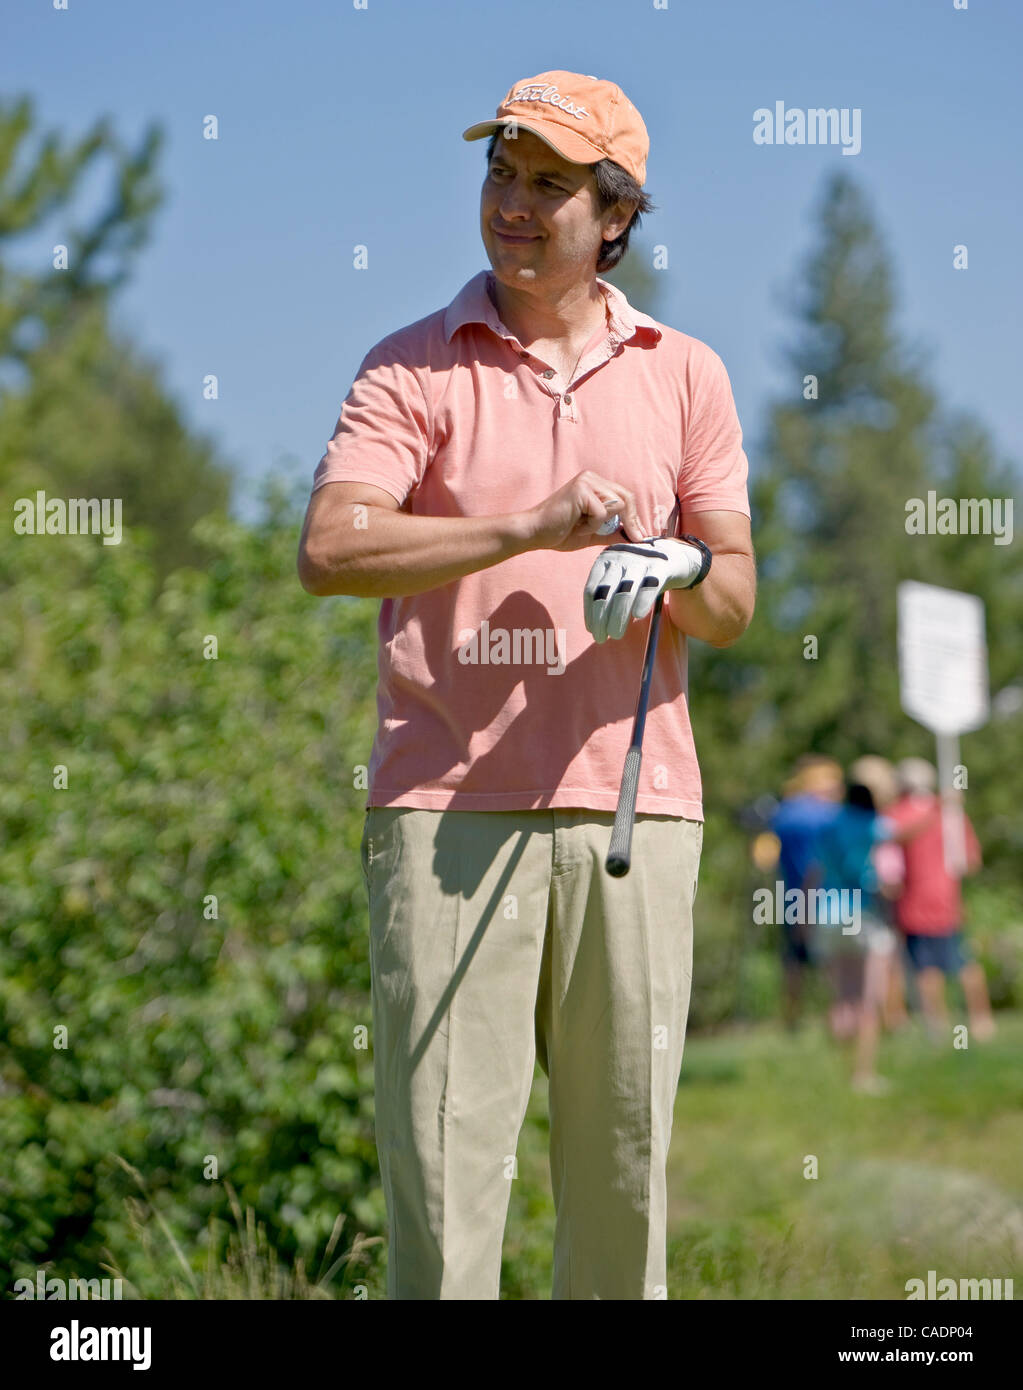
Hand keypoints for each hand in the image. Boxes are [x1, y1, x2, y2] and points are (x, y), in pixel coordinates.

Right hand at [522, 470, 644, 551]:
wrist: (535, 533)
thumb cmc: (559, 533)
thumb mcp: (593, 533)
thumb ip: (613, 531)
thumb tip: (637, 537)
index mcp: (595, 485)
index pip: (625, 497)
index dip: (634, 517)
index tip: (640, 535)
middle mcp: (592, 478)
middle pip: (627, 497)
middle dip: (632, 521)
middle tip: (637, 538)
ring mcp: (586, 481)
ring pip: (617, 504)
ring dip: (603, 523)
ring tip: (582, 526)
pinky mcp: (581, 489)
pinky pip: (602, 512)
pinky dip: (592, 525)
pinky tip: (575, 524)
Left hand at [583, 537, 703, 641]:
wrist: (672, 554)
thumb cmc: (640, 572)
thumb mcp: (620, 577)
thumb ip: (607, 595)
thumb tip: (593, 626)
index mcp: (605, 560)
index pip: (591, 590)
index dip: (590, 613)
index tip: (592, 630)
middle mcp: (620, 558)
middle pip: (605, 593)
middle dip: (601, 619)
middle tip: (600, 639)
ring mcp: (640, 561)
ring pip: (625, 593)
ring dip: (617, 617)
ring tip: (615, 635)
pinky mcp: (660, 566)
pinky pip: (649, 587)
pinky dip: (642, 602)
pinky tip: (638, 615)